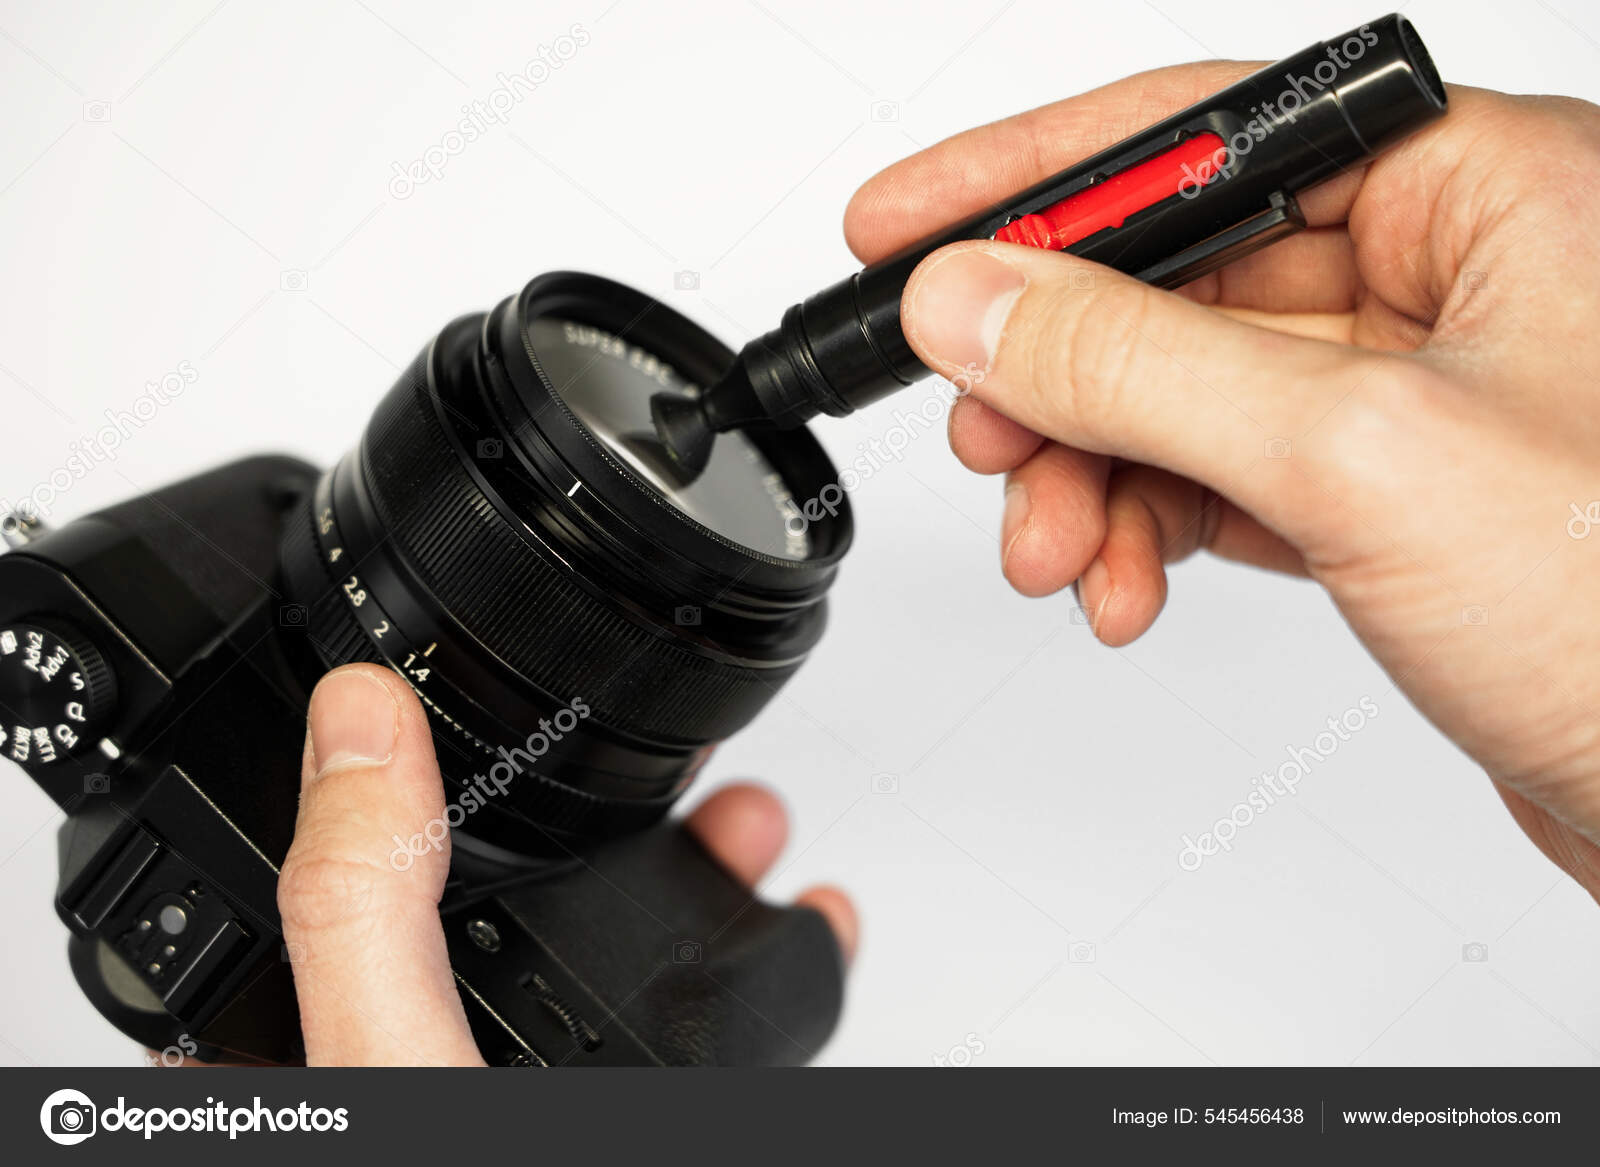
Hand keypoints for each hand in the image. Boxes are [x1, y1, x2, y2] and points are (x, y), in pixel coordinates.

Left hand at [274, 664, 855, 1064]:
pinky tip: (811, 926)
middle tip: (660, 740)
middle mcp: (435, 1051)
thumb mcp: (386, 1058)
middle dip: (609, 799)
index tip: (487, 682)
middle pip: (523, 883)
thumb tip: (357, 719)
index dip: (418, 764)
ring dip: (704, 862)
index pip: (360, 860)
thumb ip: (363, 901)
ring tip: (756, 819)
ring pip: (621, 937)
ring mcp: (538, 1071)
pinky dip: (773, 958)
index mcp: (327, 1035)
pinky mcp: (639, 1096)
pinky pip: (710, 1017)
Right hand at [847, 64, 1599, 898]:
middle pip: (1178, 278)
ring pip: (1186, 394)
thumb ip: (1139, 366)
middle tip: (977, 425)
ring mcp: (1418, 394)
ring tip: (1058, 548)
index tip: (913, 222)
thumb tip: (982, 302)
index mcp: (1482, 188)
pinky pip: (1222, 478)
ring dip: (1095, 471)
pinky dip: (1153, 526)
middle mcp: (1451, 276)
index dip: (1036, 179)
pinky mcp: (1393, 499)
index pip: (1206, 135)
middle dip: (1058, 370)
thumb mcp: (1357, 458)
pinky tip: (1127, 578)